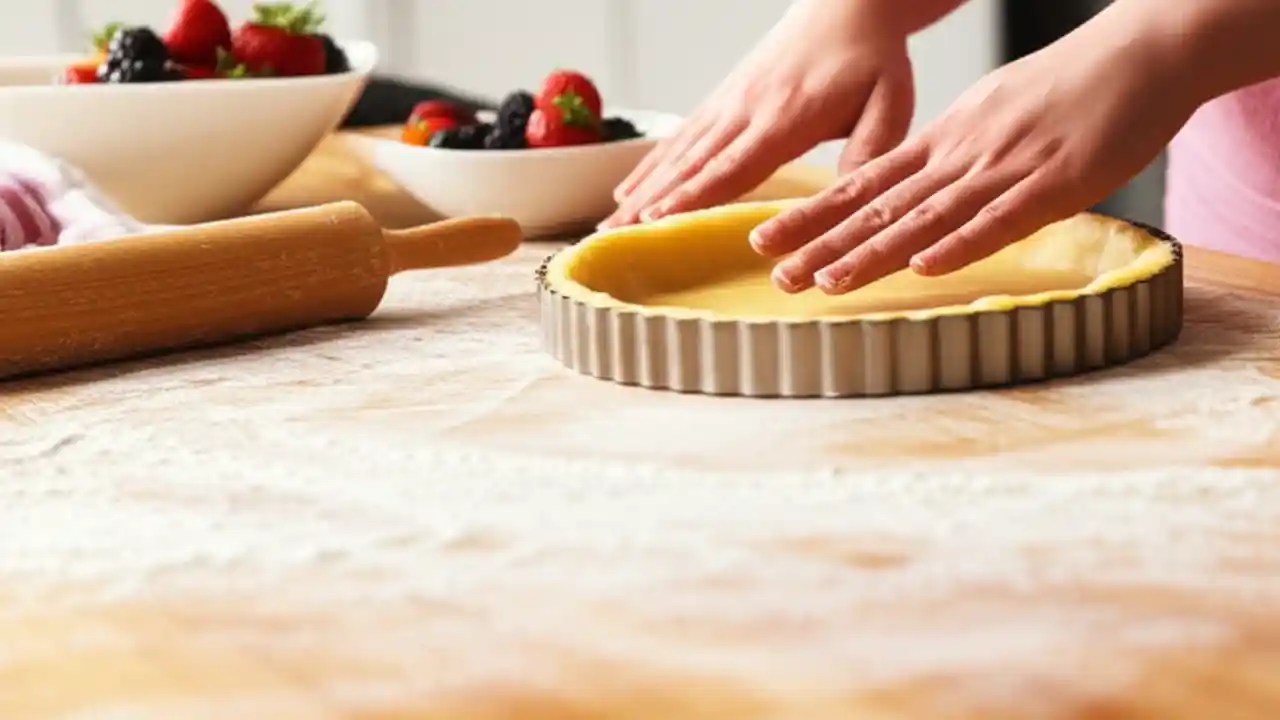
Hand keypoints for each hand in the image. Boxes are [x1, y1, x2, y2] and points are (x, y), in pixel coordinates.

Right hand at [600, 0, 916, 229]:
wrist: (848, 4)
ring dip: (639, 191)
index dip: (692, 195)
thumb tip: (850, 199)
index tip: (656, 220)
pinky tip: (626, 191)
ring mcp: (728, 104)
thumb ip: (870, 151)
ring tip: (607, 225)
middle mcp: (746, 111)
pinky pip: (680, 138)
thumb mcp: (890, 102)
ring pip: (676, 154)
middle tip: (612, 237)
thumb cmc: (872, 58)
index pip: (732, 165)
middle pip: (690, 165)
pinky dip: (650, 167)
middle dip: (649, 204)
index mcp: (785, 118)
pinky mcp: (722, 100)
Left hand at [752, 8, 1199, 293]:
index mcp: (943, 142)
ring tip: (827, 282)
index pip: (863, 185)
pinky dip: (961, 243)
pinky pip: (1002, 218)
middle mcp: (960, 156)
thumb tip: (913, 194)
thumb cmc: (1065, 90)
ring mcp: (1005, 169)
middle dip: (825, 244)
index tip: (765, 240)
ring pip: (927, 218)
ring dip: (875, 253)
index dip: (812, 215)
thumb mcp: (988, 118)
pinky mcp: (1055, 183)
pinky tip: (925, 267)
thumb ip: (949, 159)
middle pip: (881, 208)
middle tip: (776, 277)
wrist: (1139, 53)